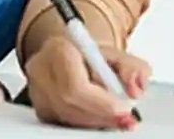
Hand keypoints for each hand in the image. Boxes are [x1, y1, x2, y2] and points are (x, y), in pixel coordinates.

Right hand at [23, 34, 148, 129]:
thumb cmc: (91, 57)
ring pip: (66, 116)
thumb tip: (136, 89)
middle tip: (125, 118)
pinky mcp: (41, 109)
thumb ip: (134, 68)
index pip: (75, 85)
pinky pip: (64, 123)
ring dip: (96, 121)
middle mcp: (42, 70)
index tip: (123, 109)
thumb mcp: (118, 55)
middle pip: (69, 103)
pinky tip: (102, 120)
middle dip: (101, 115)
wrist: (72, 57)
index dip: (101, 103)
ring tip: (117, 119)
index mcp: (59, 49)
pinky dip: (87, 124)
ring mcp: (37, 92)